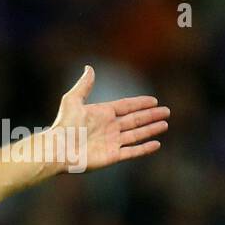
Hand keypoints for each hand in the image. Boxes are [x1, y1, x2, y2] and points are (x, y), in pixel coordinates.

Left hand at [47, 65, 169, 172]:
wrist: (58, 149)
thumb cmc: (63, 125)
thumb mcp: (73, 101)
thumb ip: (84, 85)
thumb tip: (89, 67)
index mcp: (102, 114)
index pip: (126, 106)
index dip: (140, 103)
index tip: (154, 100)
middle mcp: (109, 128)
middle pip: (135, 120)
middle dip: (151, 116)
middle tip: (167, 111)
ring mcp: (111, 142)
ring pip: (137, 134)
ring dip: (151, 129)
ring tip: (165, 124)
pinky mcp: (112, 156)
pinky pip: (132, 151)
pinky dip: (145, 148)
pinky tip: (156, 144)